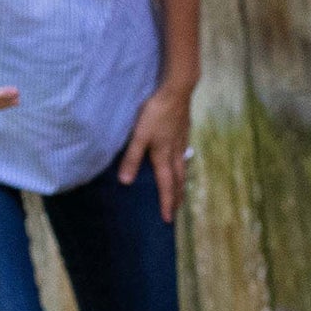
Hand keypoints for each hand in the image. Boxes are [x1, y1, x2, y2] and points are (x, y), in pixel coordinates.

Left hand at [119, 85, 193, 222]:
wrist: (177, 90)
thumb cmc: (156, 112)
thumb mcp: (139, 136)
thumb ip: (132, 158)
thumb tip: (125, 182)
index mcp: (163, 155)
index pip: (165, 185)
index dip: (166, 203)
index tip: (168, 219)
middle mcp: (175, 151)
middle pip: (178, 179)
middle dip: (177, 196)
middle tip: (177, 210)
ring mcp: (181, 140)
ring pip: (183, 167)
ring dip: (181, 182)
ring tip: (181, 190)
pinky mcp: (184, 130)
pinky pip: (184, 154)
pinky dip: (183, 164)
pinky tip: (181, 160)